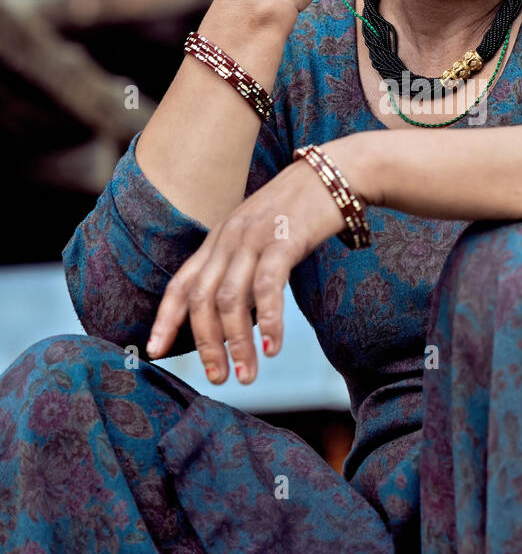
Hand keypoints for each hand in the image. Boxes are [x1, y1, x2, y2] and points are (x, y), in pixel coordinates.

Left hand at [144, 135, 374, 384]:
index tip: (155, 351)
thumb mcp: (260, 235)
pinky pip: (268, 287)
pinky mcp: (283, 240)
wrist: (334, 175)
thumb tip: (237, 310)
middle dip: (205, 344)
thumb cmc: (300, 210)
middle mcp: (228, 240)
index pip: (181, 283)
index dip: (165, 319)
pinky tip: (272, 348)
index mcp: (218, 240)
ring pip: (230, 299)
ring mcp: (253, 239)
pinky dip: (268, 321)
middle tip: (217, 378)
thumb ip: (243, 266)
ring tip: (246, 375)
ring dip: (236, 343)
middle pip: (201, 299)